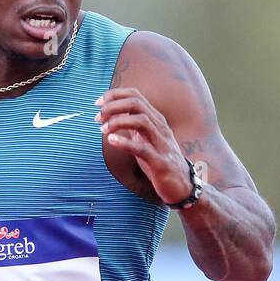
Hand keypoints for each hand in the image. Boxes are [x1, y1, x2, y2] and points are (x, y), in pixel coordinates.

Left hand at [95, 87, 192, 204]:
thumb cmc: (159, 160)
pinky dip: (125, 143)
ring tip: (103, 129)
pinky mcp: (161, 162)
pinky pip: (142, 148)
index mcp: (155, 119)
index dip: (114, 96)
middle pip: (136, 104)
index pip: (135, 95)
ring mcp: (162, 143)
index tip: (98, 104)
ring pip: (141, 121)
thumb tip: (112, 114)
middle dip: (113, 106)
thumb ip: (132, 126)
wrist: (182, 185)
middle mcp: (160, 127)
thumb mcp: (145, 138)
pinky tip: (111, 140)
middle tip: (98, 118)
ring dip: (118, 121)